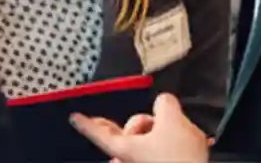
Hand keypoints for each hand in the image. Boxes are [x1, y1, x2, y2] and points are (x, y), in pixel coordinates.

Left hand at [70, 93, 210, 162]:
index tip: (75, 118)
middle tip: (156, 122)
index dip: (86, 123)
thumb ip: (164, 104)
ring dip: (160, 135)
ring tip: (179, 140)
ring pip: (145, 143)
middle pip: (127, 134)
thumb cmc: (179, 160)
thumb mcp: (174, 121)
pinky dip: (168, 147)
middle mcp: (128, 161)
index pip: (99, 132)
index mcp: (124, 148)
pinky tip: (185, 148)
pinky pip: (157, 153)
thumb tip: (163, 103)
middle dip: (143, 124)